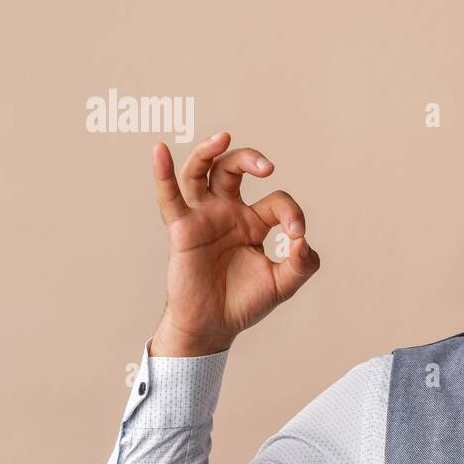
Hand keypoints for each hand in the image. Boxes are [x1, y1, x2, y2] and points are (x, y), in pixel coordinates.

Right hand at [149, 132, 319, 355]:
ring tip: (223, 137)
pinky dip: (163, 173)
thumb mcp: (283, 283)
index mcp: (254, 221)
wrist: (214, 327)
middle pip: (233, 169)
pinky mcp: (182, 229)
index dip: (291, 213)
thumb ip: (302, 263)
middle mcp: (228, 212)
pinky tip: (160, 151)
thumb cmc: (245, 302)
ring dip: (209, 152)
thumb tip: (303, 240)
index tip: (297, 234)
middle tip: (267, 167)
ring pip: (201, 172)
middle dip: (250, 160)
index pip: (276, 201)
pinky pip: (169, 197)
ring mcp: (203, 217)